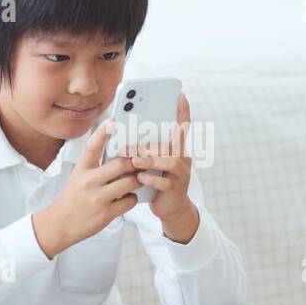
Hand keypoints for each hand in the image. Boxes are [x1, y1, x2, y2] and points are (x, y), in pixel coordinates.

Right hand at [32, 118, 140, 257]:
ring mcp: (98, 198)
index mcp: (81, 170)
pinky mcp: (106, 213)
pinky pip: (129, 201)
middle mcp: (89, 182)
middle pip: (120, 165)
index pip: (92, 147)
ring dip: (137, 180)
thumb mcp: (78, 177)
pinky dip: (132, 198)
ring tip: (136, 179)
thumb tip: (116, 154)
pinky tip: (127, 197)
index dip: (102, 133)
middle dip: (134, 162)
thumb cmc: (73, 198)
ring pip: (129, 183)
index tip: (113, 122)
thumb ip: (94, 166)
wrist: (60, 224)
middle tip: (140, 161)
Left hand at [129, 92, 196, 238]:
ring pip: (170, 161)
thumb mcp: (151, 162)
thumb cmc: (157, 180)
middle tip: (129, 145)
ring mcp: (182, 174)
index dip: (183, 112)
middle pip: (171, 144)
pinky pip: (165, 182)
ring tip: (134, 160)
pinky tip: (140, 178)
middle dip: (149, 143)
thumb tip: (123, 137)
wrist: (170, 208)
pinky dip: (152, 179)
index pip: (182, 127)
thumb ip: (144, 150)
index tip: (180, 96)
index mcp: (176, 149)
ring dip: (151, 159)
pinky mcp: (176, 190)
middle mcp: (182, 158)